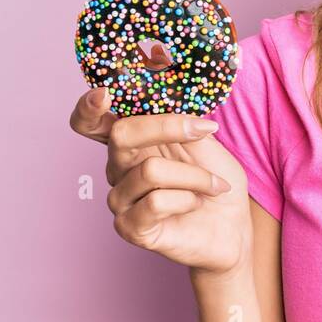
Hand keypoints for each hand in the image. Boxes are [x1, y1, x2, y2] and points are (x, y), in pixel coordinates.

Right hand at [68, 87, 251, 275]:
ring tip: (216, 186)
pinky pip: (156, 202)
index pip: (90, 122)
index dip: (88, 107)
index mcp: (131, 143)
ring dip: (196, 176)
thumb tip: (168, 101)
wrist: (233, 227)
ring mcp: (120, 199)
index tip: (105, 94)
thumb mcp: (205, 143)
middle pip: (121, 134)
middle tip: (205, 130)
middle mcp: (117, 168)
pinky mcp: (129, 227)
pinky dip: (189, 199)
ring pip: (151, 171)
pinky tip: (197, 204)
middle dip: (168, 127)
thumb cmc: (216, 181)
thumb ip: (181, 121)